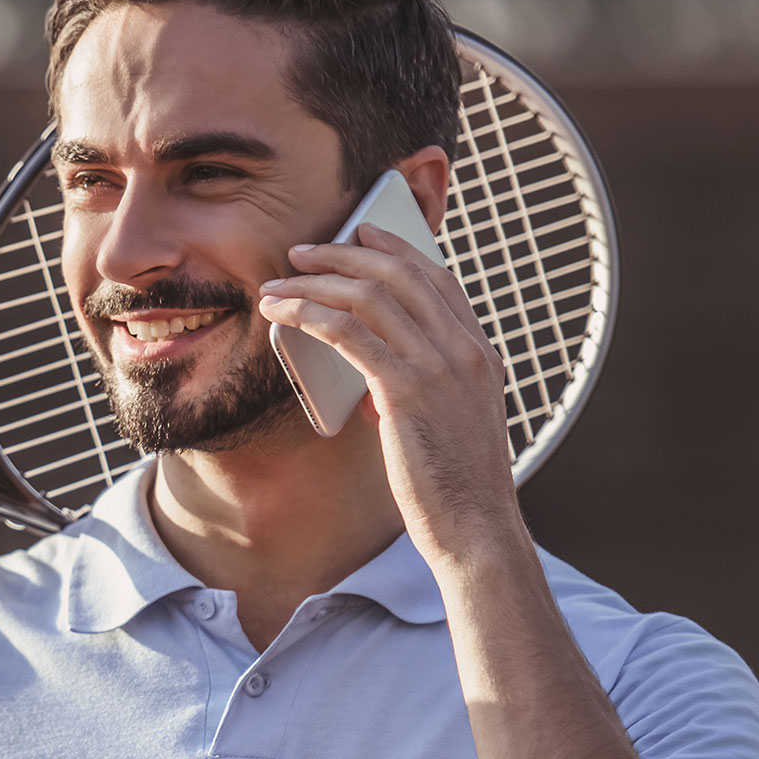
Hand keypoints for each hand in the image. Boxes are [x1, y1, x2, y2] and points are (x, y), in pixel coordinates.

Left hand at [257, 224, 528, 566]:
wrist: (475, 527)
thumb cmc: (455, 487)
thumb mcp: (448, 425)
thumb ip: (421, 393)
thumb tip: (377, 385)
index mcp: (480, 353)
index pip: (438, 279)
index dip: (397, 248)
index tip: (363, 232)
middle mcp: (465, 349)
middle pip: (401, 273)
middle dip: (347, 252)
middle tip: (304, 251)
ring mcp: (439, 366)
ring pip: (371, 295)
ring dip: (316, 281)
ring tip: (279, 283)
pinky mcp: (406, 391)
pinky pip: (349, 333)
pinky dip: (310, 315)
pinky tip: (282, 315)